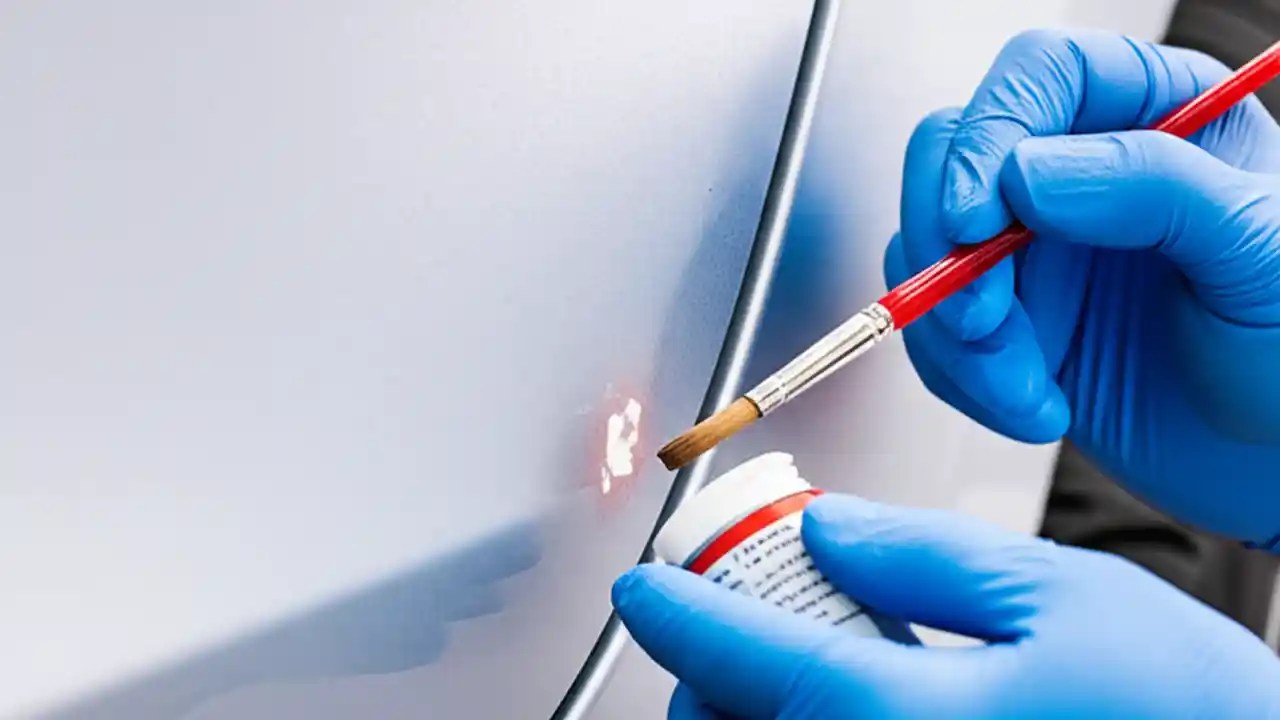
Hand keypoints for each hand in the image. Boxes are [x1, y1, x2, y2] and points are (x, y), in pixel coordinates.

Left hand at [613, 494, 1279, 718]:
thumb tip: (827, 531)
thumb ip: (924, 557)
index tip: (646, 587)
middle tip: (739, 607)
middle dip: (711, 671)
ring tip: (806, 653)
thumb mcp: (1063, 597)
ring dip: (752, 712)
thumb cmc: (1189, 715)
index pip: (745, 660)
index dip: (680, 612)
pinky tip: (858, 703)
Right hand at [886, 29, 1279, 545]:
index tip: (976, 222)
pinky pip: (931, 326)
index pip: (1041, 75)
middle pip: (951, 153)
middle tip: (984, 322)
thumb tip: (1024, 174)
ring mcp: (1033, 246)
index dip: (989, 135)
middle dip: (946, 247)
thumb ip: (1157, 189)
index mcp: (1158, 115)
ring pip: (926, 249)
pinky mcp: (1004, 318)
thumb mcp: (1263, 253)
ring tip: (1028, 392)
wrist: (1277, 467)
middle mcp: (1080, 168)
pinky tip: (1034, 407)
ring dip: (954, 331)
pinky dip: (960, 376)